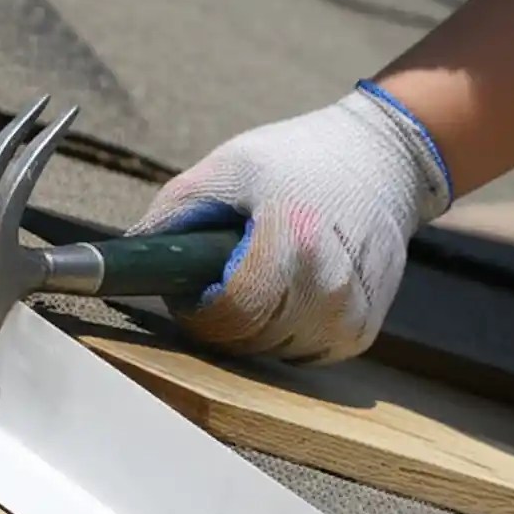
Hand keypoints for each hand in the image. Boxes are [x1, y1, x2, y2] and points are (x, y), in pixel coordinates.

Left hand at [127, 81, 452, 364]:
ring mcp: (348, 315)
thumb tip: (127, 252)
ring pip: (268, 352)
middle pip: (244, 338)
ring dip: (250, 326)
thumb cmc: (300, 159)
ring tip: (259, 276)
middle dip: (219, 315)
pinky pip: (297, 354)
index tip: (192, 285)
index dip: (197, 307)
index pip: (226, 313)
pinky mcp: (359, 332)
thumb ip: (173, 211)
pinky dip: (283, 331)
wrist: (385, 161)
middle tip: (221, 274)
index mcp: (293, 243)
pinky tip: (289, 290)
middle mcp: (328, 288)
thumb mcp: (228, 167)